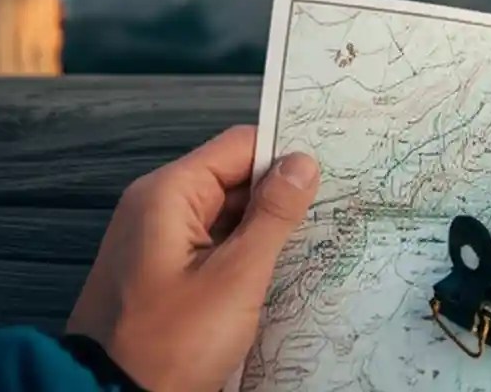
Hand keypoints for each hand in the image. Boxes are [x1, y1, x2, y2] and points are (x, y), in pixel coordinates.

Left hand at [66, 126, 319, 390]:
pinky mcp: (162, 271)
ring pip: (227, 214)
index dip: (285, 155)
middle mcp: (157, 206)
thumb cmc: (170, 343)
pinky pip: (213, 244)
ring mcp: (157, 240)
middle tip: (332, 212)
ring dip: (265, 228)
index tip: (332, 173)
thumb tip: (303, 163)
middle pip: (234, 178)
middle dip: (279, 195)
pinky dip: (244, 252)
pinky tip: (276, 270)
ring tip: (312, 242)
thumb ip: (273, 215)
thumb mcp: (235, 277)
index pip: (239, 146)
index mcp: (168, 194)